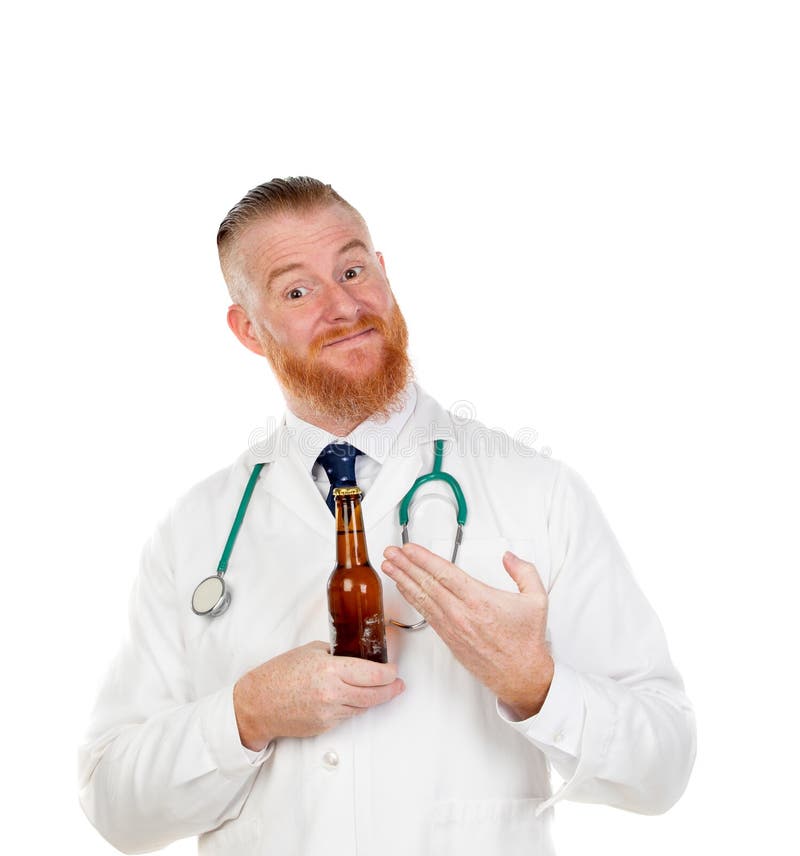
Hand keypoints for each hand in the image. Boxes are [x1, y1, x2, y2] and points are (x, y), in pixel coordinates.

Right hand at [233, 641, 404, 750]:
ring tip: (381, 690)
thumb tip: (356, 656)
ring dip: (374, 698)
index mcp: (330, 670)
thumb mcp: (310, 651)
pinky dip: (354, 706)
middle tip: (398, 684)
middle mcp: (333, 693)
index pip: (373, 675)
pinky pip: (348, 716)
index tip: (393, 669)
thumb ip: (336, 654)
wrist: (258, 704)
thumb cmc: (279, 674)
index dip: (389, 673)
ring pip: (363, 707)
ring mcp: (330, 713)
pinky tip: (354, 698)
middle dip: (391, 689)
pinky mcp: (325, 726)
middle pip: (375, 695)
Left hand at [382, 544, 552, 719]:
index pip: (444, 573)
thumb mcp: (536, 599)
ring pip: (422, 598)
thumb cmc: (526, 641)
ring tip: (389, 566)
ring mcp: (452, 627)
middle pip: (427, 583)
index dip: (423, 559)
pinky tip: (404, 589)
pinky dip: (412, 599)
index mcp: (480, 600)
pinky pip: (426, 613)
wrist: (521, 676)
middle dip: (406, 565)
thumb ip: (524, 572)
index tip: (409, 548)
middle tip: (391, 552)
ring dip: (403, 580)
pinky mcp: (448, 638)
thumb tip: (508, 556)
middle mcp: (461, 613)